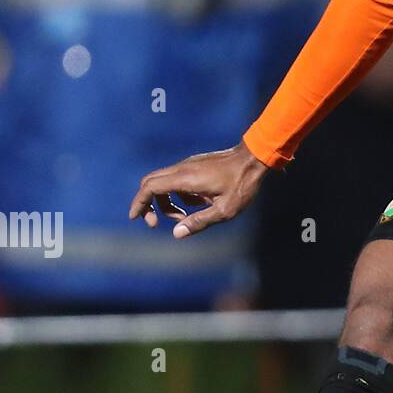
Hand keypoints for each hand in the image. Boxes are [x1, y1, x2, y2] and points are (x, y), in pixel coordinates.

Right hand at [128, 141, 270, 238]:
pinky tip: (199, 205)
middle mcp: (183, 168)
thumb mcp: (225, 210)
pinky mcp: (197, 165)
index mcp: (185, 178)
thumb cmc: (243, 184)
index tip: (135, 218)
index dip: (138, 203)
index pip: (150, 187)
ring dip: (167, 203)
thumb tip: (176, 234)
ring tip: (185, 218)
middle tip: (155, 223)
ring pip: (165, 183)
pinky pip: (178, 180)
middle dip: (148, 204)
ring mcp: (189, 164)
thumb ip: (199, 222)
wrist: (256, 158)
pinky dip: (180, 195)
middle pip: (151, 183)